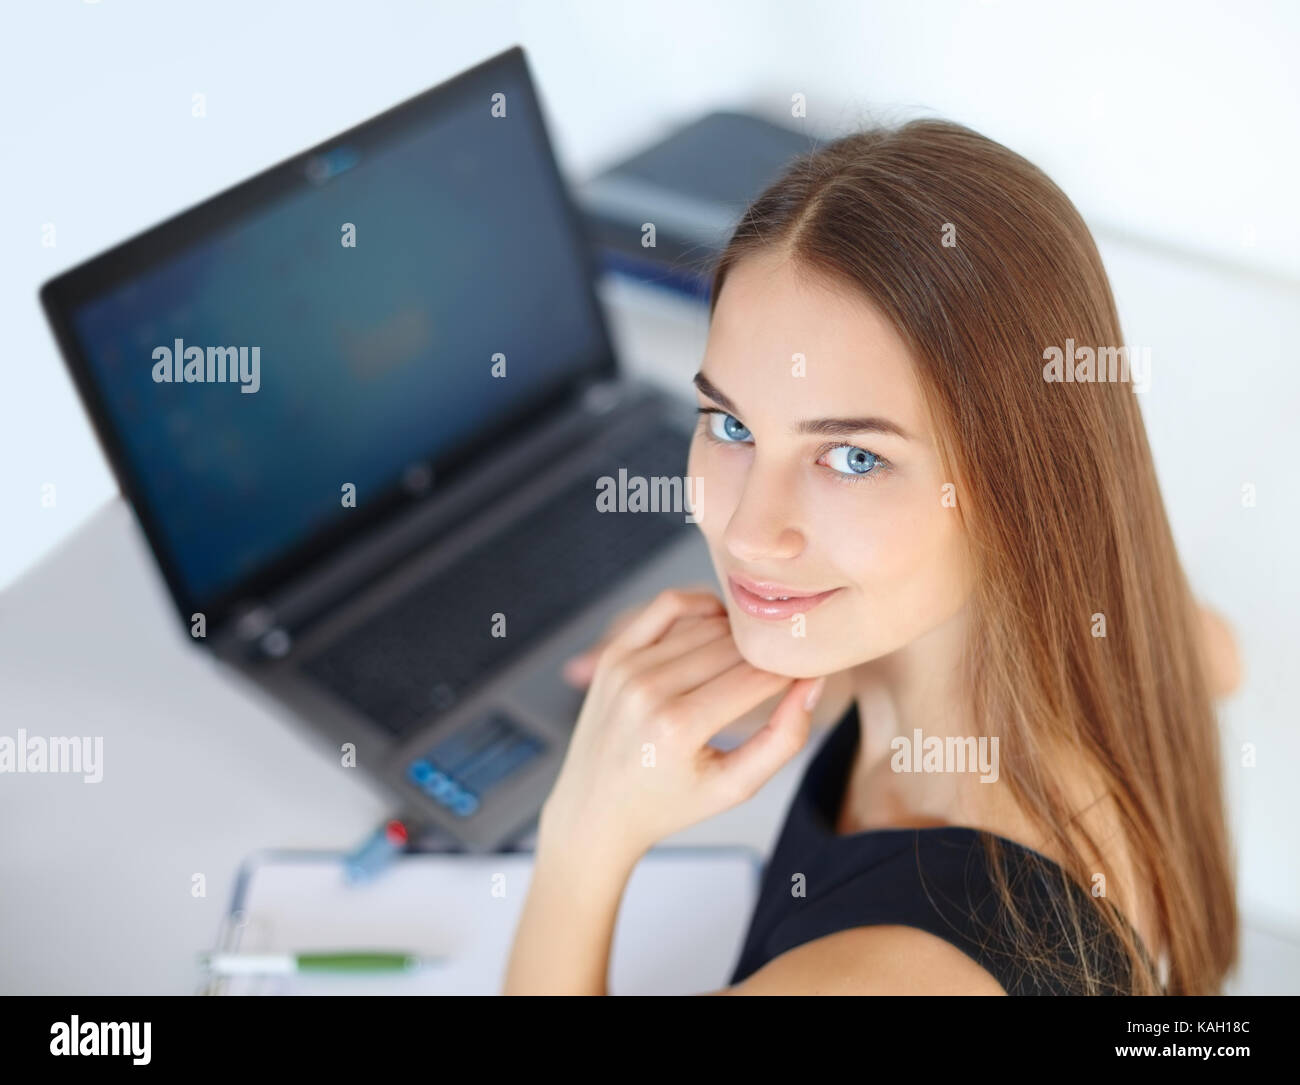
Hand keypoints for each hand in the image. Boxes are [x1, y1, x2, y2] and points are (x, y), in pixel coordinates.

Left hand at [540, 589, 826, 863]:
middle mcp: (648, 691)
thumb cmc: (667, 803)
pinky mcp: (614, 654)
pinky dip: (702, 607)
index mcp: (678, 729)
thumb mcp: (734, 787)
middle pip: (735, 648)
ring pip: (708, 627)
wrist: (595, 810)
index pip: (759, 677)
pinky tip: (719, 626)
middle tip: (784, 666)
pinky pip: (670, 605)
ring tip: (751, 660)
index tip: (808, 674)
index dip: (793, 672)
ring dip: (738, 638)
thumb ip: (783, 740)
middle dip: (767, 656)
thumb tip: (813, 683)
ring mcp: (626, 668)